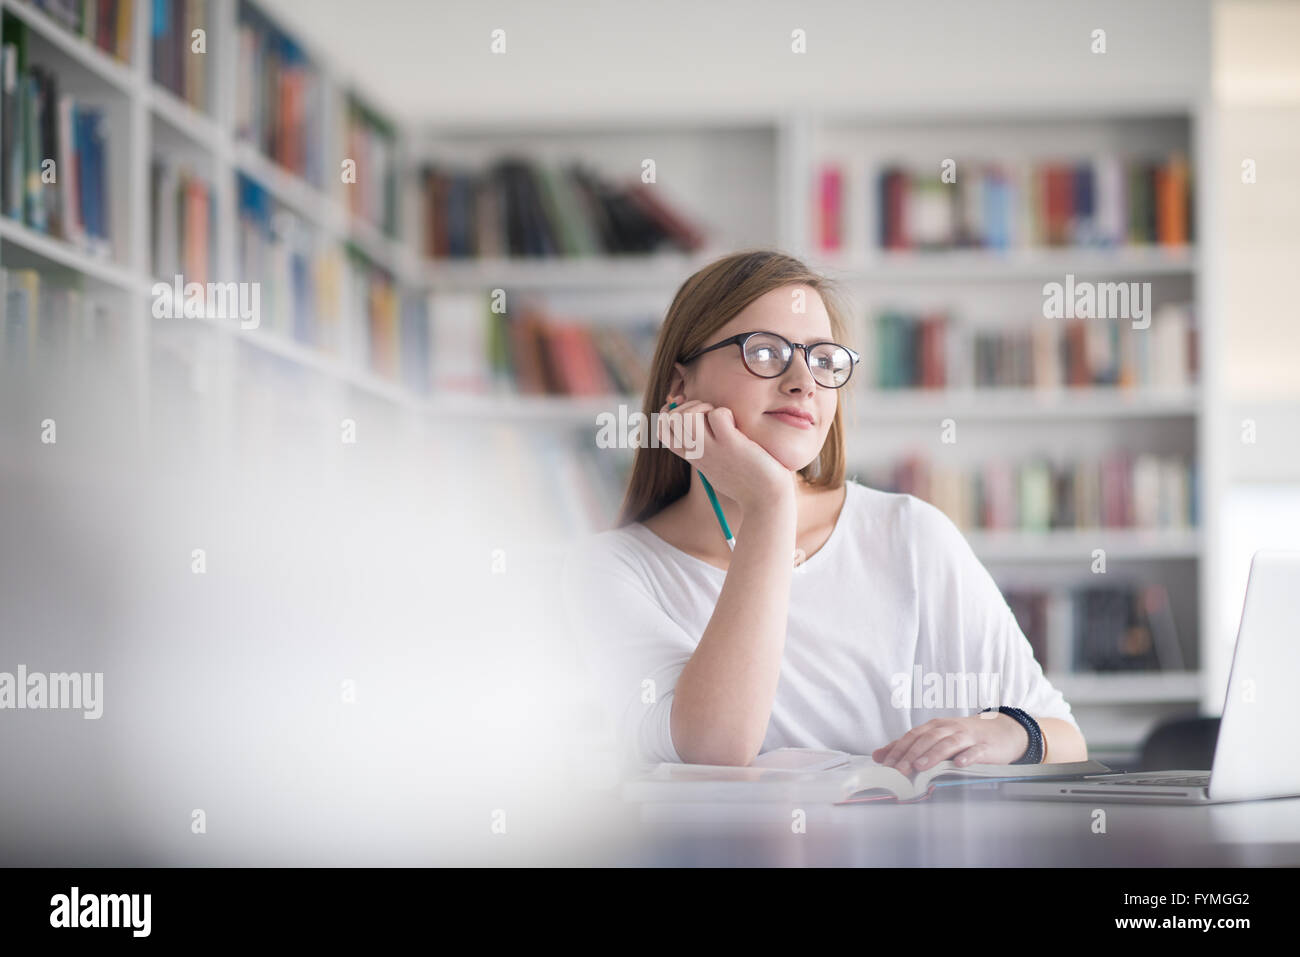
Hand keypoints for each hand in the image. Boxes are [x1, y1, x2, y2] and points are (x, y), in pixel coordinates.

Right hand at [658, 395, 794, 512]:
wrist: (767, 500)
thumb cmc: (746, 480)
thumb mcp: (717, 465)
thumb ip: (705, 447)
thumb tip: (697, 419)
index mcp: (692, 457)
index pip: (662, 429)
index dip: (671, 413)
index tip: (690, 412)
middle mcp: (697, 453)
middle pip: (670, 420)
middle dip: (688, 407)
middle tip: (709, 414)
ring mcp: (713, 449)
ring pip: (686, 416)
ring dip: (703, 407)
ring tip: (721, 417)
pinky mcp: (731, 444)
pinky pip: (718, 415)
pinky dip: (725, 412)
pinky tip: (735, 424)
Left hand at [870, 715, 1029, 776]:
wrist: (1004, 730)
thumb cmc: (966, 736)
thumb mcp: (936, 738)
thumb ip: (908, 747)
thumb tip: (878, 755)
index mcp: (935, 726)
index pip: (912, 736)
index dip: (898, 749)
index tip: (885, 765)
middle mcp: (949, 728)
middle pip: (927, 739)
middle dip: (911, 754)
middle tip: (899, 770)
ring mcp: (968, 736)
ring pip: (948, 743)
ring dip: (933, 754)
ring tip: (921, 766)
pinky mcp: (986, 746)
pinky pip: (975, 751)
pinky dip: (967, 756)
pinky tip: (959, 764)